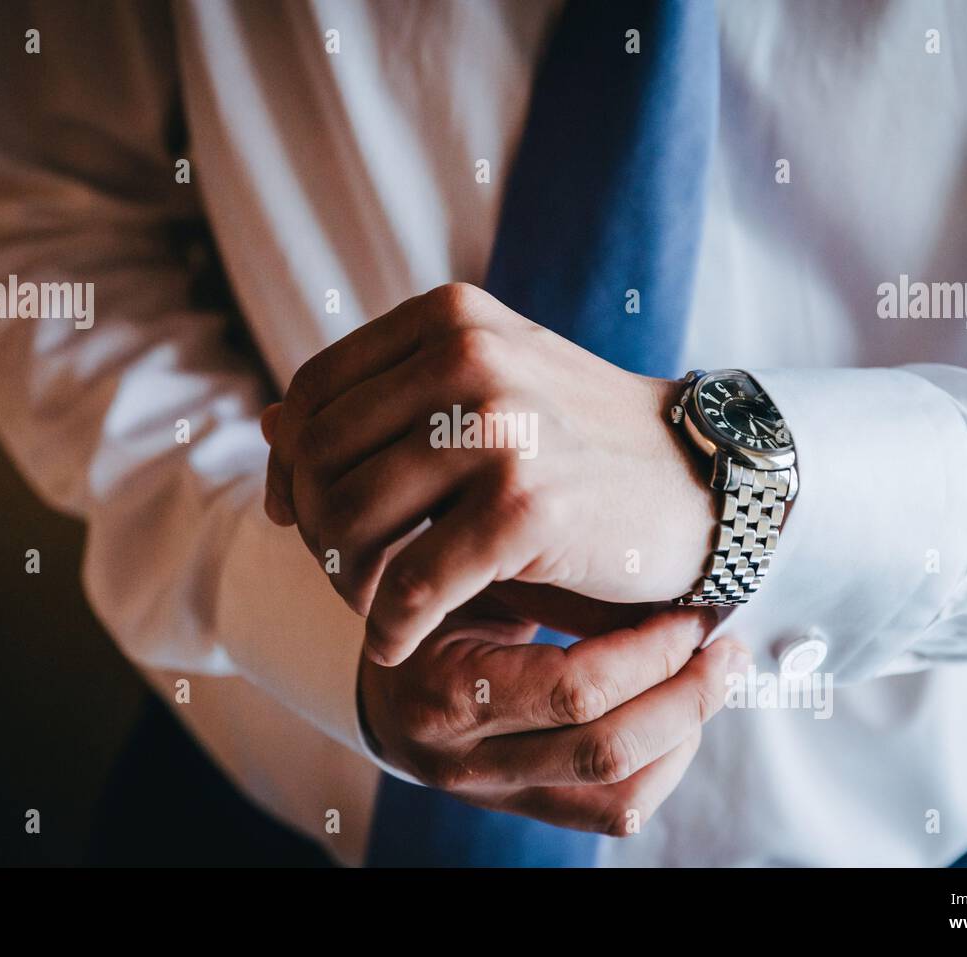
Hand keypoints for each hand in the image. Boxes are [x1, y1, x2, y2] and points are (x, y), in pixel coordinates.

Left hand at [262, 282, 712, 664]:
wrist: (699, 483)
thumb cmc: (579, 446)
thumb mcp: (483, 395)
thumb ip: (380, 404)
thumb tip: (267, 425)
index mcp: (450, 318)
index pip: (314, 395)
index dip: (289, 466)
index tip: (298, 517)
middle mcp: (468, 356)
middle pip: (318, 460)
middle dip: (315, 531)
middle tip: (347, 574)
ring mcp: (498, 428)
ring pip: (349, 520)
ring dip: (347, 582)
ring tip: (376, 606)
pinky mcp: (524, 507)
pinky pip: (411, 584)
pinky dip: (391, 627)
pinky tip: (399, 644)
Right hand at [358, 582, 745, 834]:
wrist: (389, 678)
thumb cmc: (435, 606)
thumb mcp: (473, 578)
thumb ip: (547, 586)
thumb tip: (656, 588)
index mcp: (442, 692)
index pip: (572, 689)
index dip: (648, 653)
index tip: (686, 614)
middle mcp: (464, 761)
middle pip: (605, 750)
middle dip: (685, 697)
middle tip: (724, 648)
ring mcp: (496, 796)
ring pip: (618, 794)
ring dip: (685, 733)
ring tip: (715, 678)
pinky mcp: (524, 811)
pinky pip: (613, 814)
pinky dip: (665, 768)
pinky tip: (681, 718)